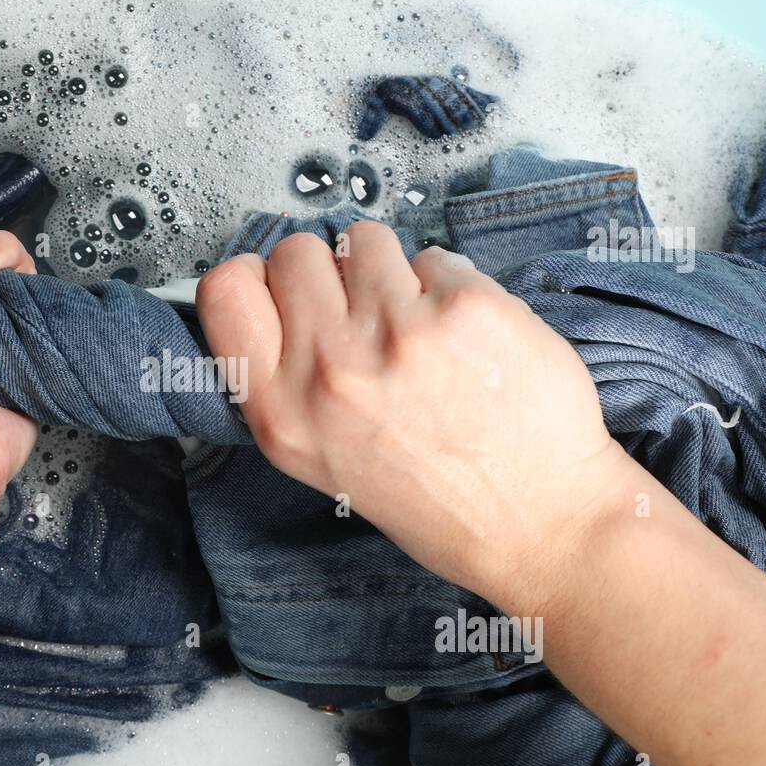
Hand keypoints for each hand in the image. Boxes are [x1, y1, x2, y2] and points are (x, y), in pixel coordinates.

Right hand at [196, 223, 638, 599]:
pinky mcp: (465, 308)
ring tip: (418, 326)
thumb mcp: (322, 461)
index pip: (225, 290)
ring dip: (388, 270)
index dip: (255, 277)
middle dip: (327, 271)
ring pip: (364, 239)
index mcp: (283, 413)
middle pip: (294, 252)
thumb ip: (289, 382)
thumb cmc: (437, 503)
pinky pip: (434, 256)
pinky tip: (466, 339)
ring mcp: (399, 334)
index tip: (284, 290)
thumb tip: (278, 300)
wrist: (540, 525)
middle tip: (363, 313)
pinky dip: (448, 286)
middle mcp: (330, 371)